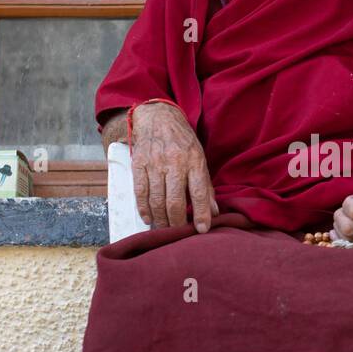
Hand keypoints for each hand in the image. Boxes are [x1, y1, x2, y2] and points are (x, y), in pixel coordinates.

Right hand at [130, 102, 218, 230]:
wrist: (157, 117)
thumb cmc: (182, 141)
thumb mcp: (200, 158)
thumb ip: (205, 185)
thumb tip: (213, 212)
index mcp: (194, 161)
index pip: (199, 192)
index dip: (201, 214)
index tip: (202, 230)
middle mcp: (174, 162)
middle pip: (175, 201)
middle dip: (177, 222)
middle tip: (178, 233)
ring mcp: (154, 163)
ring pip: (156, 200)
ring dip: (160, 219)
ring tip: (164, 230)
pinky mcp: (138, 164)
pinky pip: (140, 192)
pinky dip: (144, 209)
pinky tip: (148, 218)